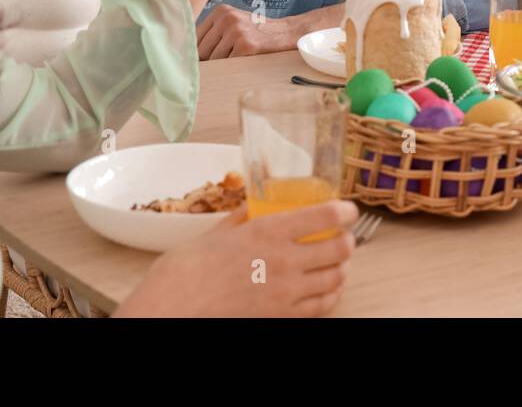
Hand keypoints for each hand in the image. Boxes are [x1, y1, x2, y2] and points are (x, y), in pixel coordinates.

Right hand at [117, 200, 357, 317]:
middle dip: (348, 240)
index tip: (348, 210)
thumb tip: (253, 206)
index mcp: (268, 231)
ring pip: (336, 277)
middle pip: (339, 248)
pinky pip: (323, 306)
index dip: (345, 211)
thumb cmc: (187, 269)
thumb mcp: (217, 232)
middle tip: (344, 237)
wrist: (173, 308)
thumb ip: (242, 218)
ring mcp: (286, 291)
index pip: (326, 216)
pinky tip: (328, 289)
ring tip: (339, 262)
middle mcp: (284, 260)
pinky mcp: (282, 316)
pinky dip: (332, 295)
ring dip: (343, 267)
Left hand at [197, 3, 300, 59]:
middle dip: (206, 61)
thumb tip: (189, 54)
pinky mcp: (246, 45)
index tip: (194, 61)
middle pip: (202, 49)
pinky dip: (231, 68)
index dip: (194, 52)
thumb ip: (213, 32)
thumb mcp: (234, 22)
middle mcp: (227, 19)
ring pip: (213, 59)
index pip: (195, 36)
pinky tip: (241, 62)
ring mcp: (236, 31)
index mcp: (220, 11)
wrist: (286, 33)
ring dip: (220, 65)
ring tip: (232, 61)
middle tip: (212, 68)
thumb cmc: (257, 31)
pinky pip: (228, 64)